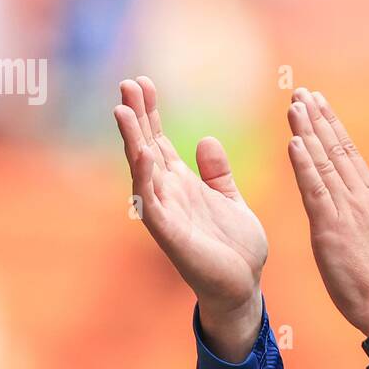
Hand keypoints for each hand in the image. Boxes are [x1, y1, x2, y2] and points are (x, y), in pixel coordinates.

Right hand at [113, 76, 267, 361]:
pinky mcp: (170, 234)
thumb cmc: (236, 247)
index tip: (143, 82)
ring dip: (132, 140)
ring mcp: (166, 213)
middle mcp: (168, 194)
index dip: (150, 113)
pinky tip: (144, 153)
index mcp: (183, 184)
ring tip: (123, 109)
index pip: (160, 141)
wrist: (244, 287)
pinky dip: (146, 177)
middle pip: (146, 148)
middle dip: (137, 116)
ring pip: (142, 171)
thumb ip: (218, 173)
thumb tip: (207, 139)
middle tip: (127, 82)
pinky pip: (152, 202)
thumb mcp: (231, 199)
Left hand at [285, 87, 368, 335]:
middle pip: (336, 149)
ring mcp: (346, 210)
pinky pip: (315, 189)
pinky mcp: (331, 228)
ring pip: (324, 162)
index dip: (332, 125)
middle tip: (301, 91)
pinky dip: (303, 164)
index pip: (349, 152)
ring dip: (307, 131)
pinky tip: (294, 142)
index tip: (319, 102)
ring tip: (294, 105)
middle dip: (317, 118)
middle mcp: (360, 196)